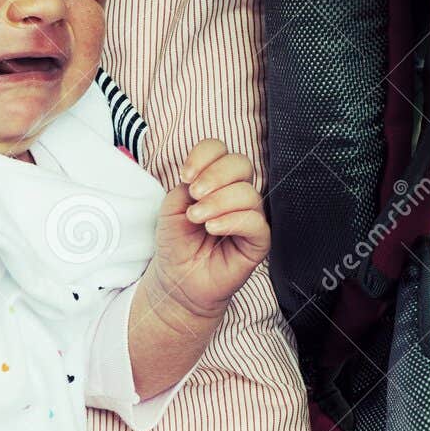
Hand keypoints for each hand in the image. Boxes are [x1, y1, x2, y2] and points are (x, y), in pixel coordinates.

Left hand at [149, 138, 270, 321]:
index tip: (185, 176)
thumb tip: (203, 180)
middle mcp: (236, 193)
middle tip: (194, 195)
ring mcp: (249, 215)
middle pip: (240, 163)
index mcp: (215, 180)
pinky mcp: (258, 240)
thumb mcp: (171, 208)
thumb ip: (186, 187)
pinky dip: (232, 220)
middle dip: (215, 174)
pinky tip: (213, 229)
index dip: (204, 156)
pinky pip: (255, 221)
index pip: (219, 150)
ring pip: (247, 193)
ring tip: (198, 219)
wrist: (178, 280)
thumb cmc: (177, 243)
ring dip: (218, 202)